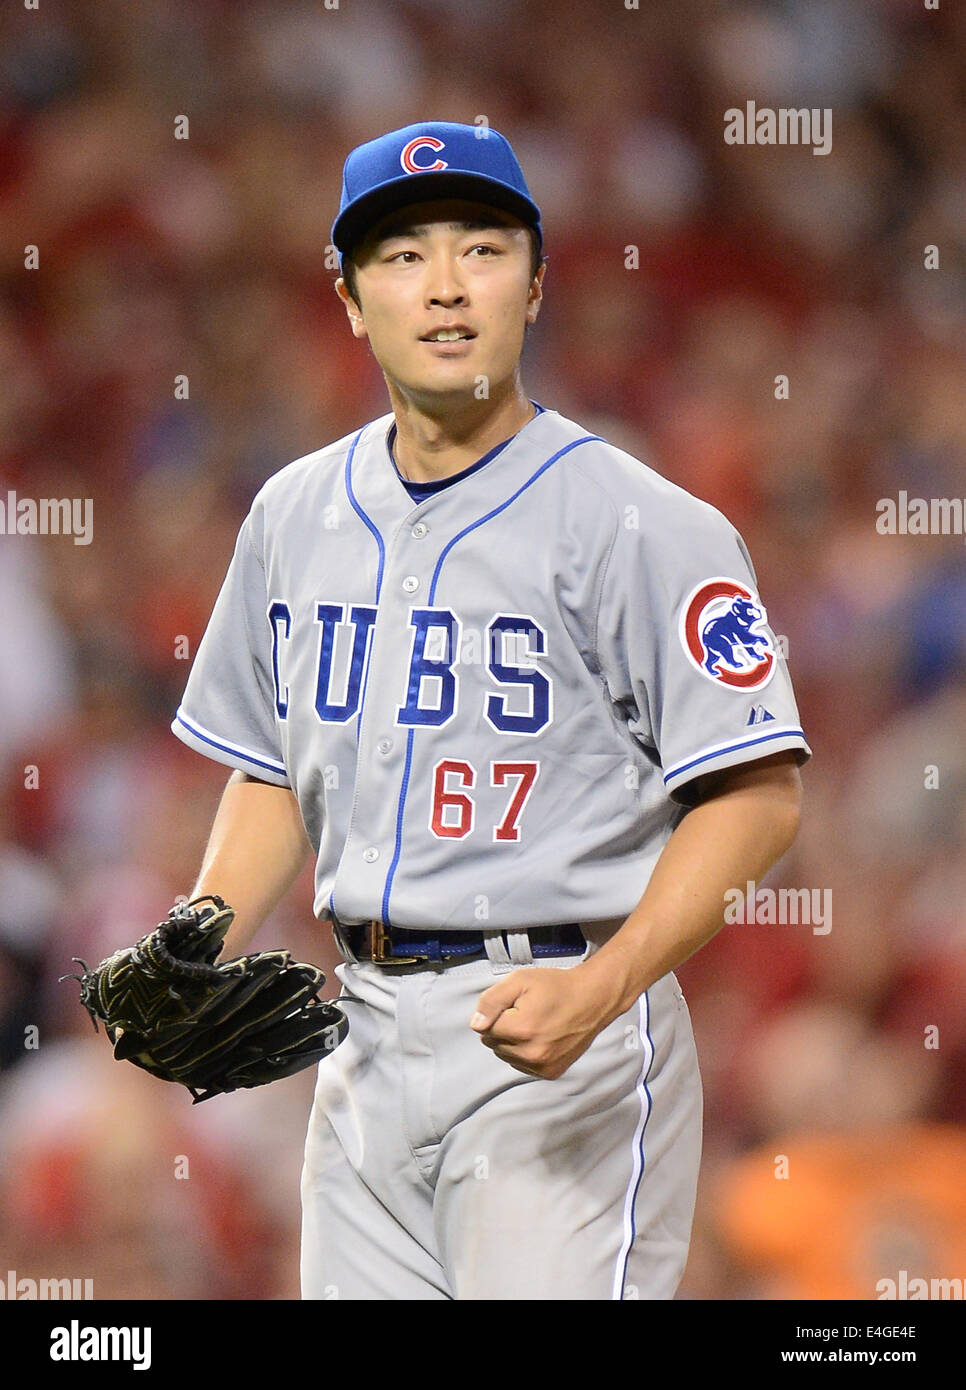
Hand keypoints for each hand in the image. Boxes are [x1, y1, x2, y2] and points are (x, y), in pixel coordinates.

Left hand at [469, 964, 618, 1079]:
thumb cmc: (555, 987)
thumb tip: (476, 1025)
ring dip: (512, 1043)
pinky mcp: (551, 1073)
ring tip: (533, 1024)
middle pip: (494, 1045)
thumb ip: (491, 1001)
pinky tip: (540, 1037)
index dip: (497, 1013)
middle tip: (524, 1013)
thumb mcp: (520, 980)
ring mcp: (542, 1066)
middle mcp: (531, 1054)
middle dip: (502, 1028)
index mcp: (521, 1029)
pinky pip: (522, 1065)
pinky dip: (524, 1053)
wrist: (592, 999)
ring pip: (506, 1056)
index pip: (485, 1029)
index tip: (515, 1004)